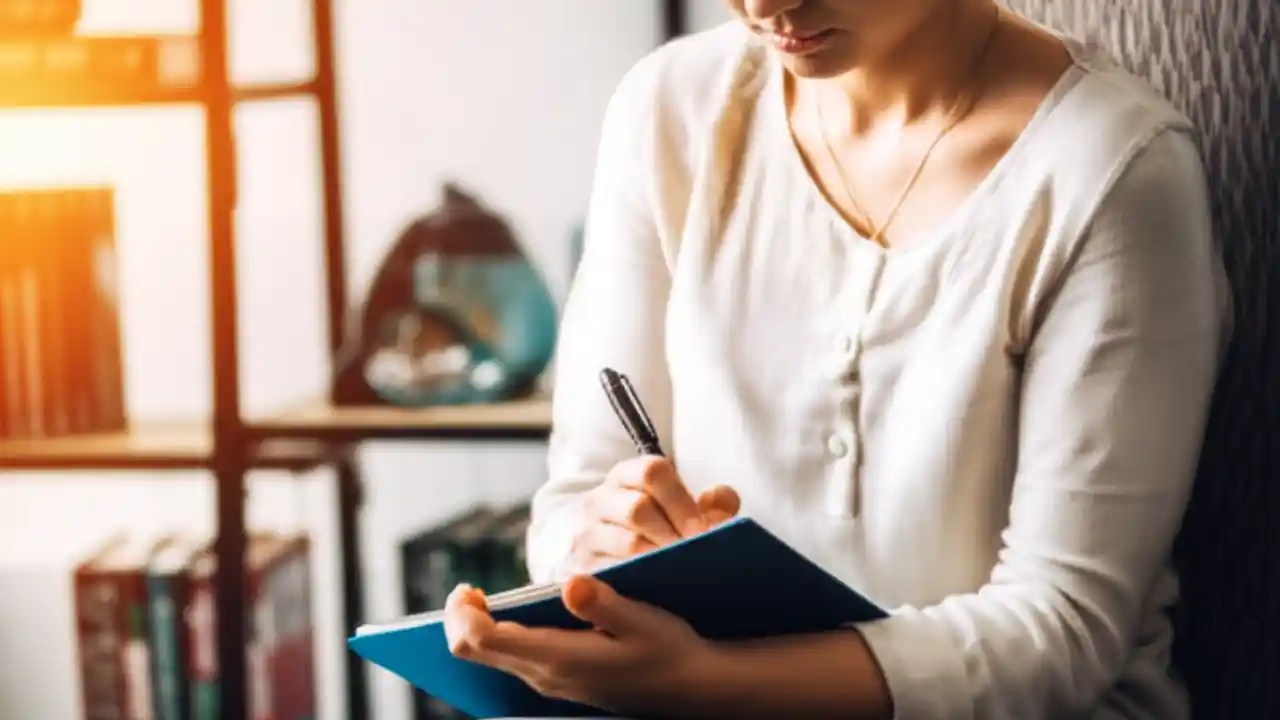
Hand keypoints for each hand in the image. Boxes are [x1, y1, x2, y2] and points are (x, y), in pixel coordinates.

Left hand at [444, 576, 718, 715]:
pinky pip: (511, 659)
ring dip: (479, 627)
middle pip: (475, 652)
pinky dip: (499, 636)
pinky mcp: (560, 679)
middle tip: (468, 589)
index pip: (481, 640)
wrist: (691, 688)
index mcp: (558, 657)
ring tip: (483, 597)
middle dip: (462, 618)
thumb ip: (604, 603)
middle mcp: (546, 675)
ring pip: (492, 658)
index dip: (463, 613)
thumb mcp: (643, 620)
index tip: (468, 585)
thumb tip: (572, 582)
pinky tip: (513, 615)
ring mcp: (551, 681)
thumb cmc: (669, 649)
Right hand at [570, 456, 740, 573]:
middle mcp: (600, 499)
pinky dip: (640, 581)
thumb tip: (717, 501)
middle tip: (697, 556)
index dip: (681, 500)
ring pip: (626, 543)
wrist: (616, 555)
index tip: (702, 530)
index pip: (652, 472)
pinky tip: (662, 589)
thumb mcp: (689, 510)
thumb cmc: (661, 527)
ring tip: (685, 573)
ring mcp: (588, 533)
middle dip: (673, 535)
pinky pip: (612, 573)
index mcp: (627, 475)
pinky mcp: (583, 566)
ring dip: (660, 560)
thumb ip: (714, 504)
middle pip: (638, 509)